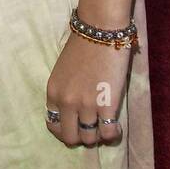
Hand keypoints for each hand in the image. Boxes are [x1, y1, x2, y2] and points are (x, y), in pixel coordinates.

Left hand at [45, 30, 131, 147]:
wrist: (101, 30)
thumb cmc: (83, 45)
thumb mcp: (62, 71)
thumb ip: (64, 92)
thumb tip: (73, 113)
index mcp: (53, 91)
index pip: (53, 125)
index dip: (65, 130)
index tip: (76, 127)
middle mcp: (66, 101)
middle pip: (70, 137)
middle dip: (81, 137)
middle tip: (92, 128)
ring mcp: (86, 105)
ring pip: (89, 139)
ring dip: (98, 135)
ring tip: (105, 125)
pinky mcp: (106, 105)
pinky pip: (108, 133)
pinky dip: (113, 134)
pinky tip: (116, 125)